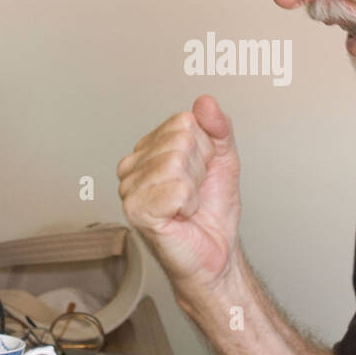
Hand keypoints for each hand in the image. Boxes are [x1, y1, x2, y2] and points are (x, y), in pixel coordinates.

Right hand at [117, 95, 240, 297]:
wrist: (215, 253)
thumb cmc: (212, 211)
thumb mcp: (224, 159)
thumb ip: (218, 127)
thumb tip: (206, 102)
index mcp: (148, 149)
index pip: (184, 122)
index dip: (205, 148)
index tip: (202, 172)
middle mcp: (133, 165)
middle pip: (180, 140)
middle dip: (201, 168)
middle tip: (196, 191)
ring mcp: (131, 188)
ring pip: (177, 162)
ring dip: (195, 187)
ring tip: (188, 203)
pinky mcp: (137, 211)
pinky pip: (177, 188)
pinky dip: (189, 203)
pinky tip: (181, 214)